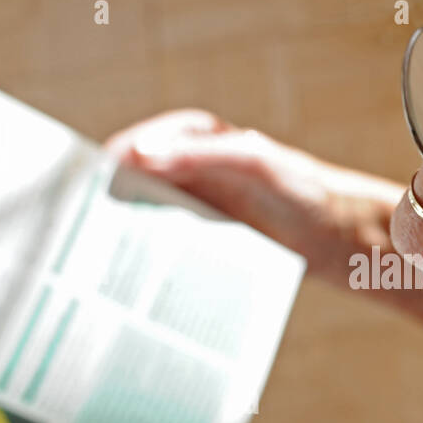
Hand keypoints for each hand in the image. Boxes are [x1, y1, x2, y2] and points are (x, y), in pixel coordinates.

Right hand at [103, 109, 422, 320]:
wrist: (347, 240)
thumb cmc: (307, 192)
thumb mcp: (258, 165)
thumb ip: (205, 156)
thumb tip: (142, 156)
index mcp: (200, 140)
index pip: (138, 147)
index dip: (106, 166)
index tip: (79, 191)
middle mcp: (194, 171)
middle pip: (134, 184)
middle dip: (106, 205)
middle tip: (75, 234)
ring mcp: (200, 207)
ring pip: (148, 218)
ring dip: (124, 237)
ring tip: (93, 261)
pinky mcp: (209, 240)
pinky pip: (169, 246)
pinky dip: (150, 259)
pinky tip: (135, 281)